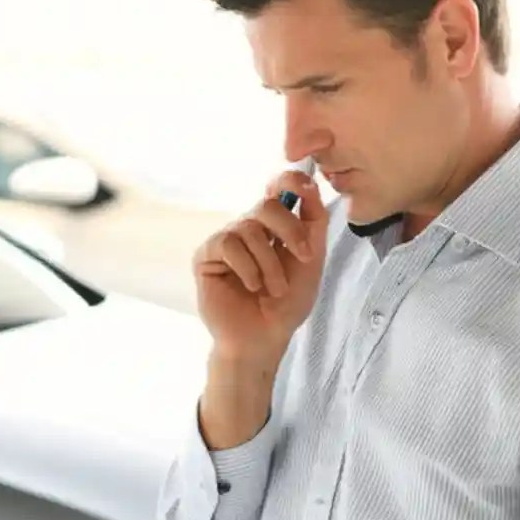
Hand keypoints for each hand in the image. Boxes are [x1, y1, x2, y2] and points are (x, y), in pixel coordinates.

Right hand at [193, 169, 328, 358]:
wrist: (263, 338)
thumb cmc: (287, 304)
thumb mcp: (311, 261)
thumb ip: (313, 223)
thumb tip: (311, 185)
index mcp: (274, 226)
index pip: (278, 187)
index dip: (290, 181)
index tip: (306, 189)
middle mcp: (249, 228)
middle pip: (267, 205)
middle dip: (290, 231)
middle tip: (303, 259)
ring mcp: (226, 240)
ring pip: (250, 229)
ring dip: (270, 263)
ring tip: (273, 289)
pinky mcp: (206, 256)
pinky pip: (228, 244)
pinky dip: (247, 267)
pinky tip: (251, 286)